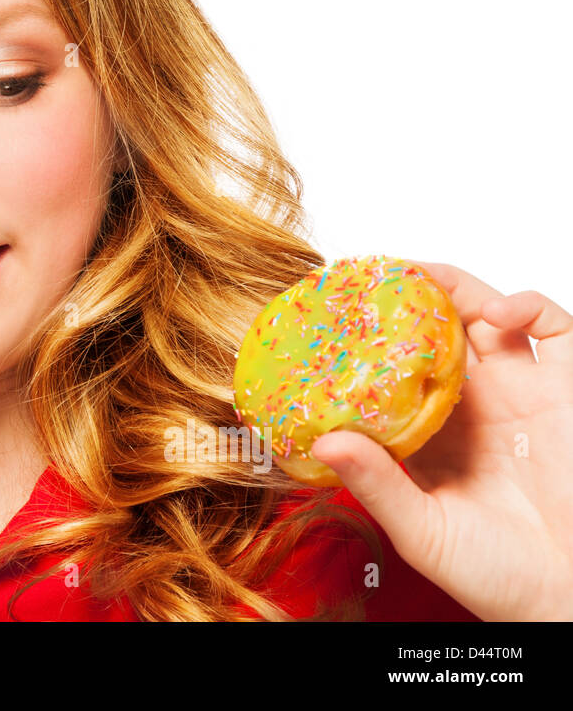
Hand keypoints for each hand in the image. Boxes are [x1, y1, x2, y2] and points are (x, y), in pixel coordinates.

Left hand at [309, 261, 572, 619]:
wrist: (568, 596)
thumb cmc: (498, 575)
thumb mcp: (422, 531)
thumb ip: (378, 485)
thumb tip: (326, 442)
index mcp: (429, 433)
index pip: (389, 371)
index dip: (364, 341)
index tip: (330, 315)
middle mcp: (473, 405)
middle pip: (433, 333)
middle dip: (404, 302)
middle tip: (372, 278)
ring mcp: (520, 391)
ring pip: (484, 318)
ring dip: (455, 289)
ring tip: (423, 278)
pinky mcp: (566, 388)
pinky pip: (552, 328)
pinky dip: (524, 305)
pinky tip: (497, 311)